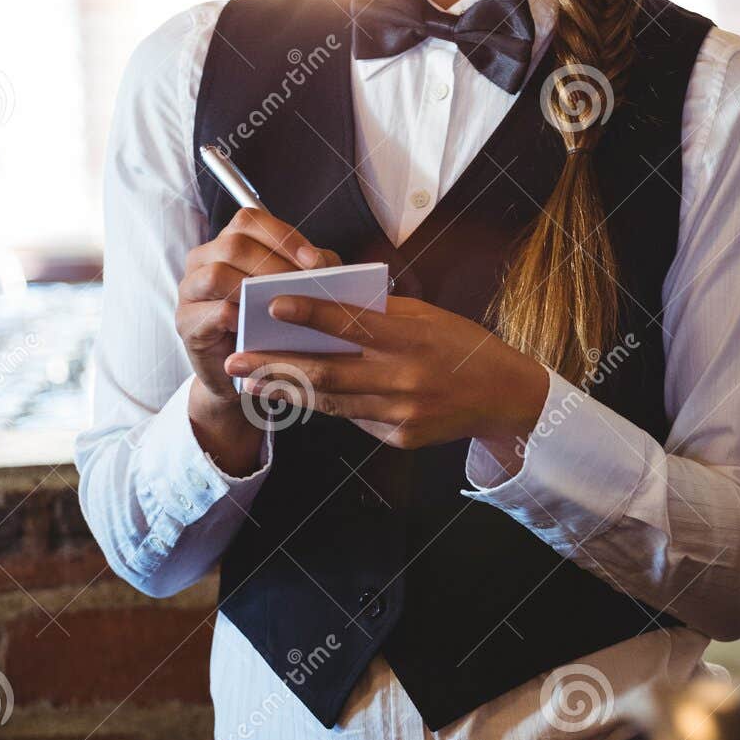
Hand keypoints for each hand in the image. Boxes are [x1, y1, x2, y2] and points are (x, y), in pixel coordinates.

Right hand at [176, 206, 339, 411]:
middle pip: (233, 245)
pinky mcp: (186, 322)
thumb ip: (309, 270)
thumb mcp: (296, 290)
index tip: (313, 261)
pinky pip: (209, 313)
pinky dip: (237, 318)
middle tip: (302, 287)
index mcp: (229, 242)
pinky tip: (257, 328)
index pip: (249, 220)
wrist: (245, 371)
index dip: (282, 237)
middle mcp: (204, 259)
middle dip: (273, 265)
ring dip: (254, 289)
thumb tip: (321, 262)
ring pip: (216, 275)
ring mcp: (190, 290)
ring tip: (282, 306)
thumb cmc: (270, 323)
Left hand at [223, 293, 549, 450]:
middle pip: (328, 372)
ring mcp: (401, 412)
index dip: (310, 314)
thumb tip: (329, 303)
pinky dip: (324, 405)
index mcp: (411, 338)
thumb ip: (381, 313)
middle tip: (235, 360)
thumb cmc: (461, 346)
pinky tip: (295, 395)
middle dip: (276, 366)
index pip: (351, 323)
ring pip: (331, 401)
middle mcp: (404, 378)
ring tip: (249, 381)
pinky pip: (353, 418)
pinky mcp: (400, 436)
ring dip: (287, 390)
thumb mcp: (427, 317)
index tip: (272, 305)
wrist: (504, 396)